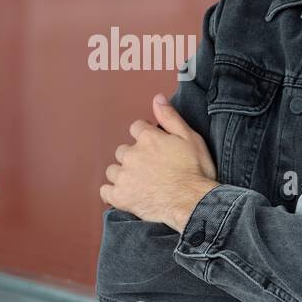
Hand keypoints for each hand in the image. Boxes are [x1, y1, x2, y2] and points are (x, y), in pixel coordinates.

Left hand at [100, 94, 218, 230]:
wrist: (194, 203)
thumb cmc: (196, 171)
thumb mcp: (190, 138)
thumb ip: (170, 117)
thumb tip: (157, 98)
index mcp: (147, 138)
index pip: (136, 128)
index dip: (146, 137)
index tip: (154, 147)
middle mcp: (132, 154)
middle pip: (123, 151)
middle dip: (133, 157)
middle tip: (149, 169)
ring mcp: (124, 176)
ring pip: (113, 170)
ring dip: (122, 174)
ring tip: (139, 183)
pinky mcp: (120, 197)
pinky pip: (105, 191)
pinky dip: (113, 193)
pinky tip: (125, 195)